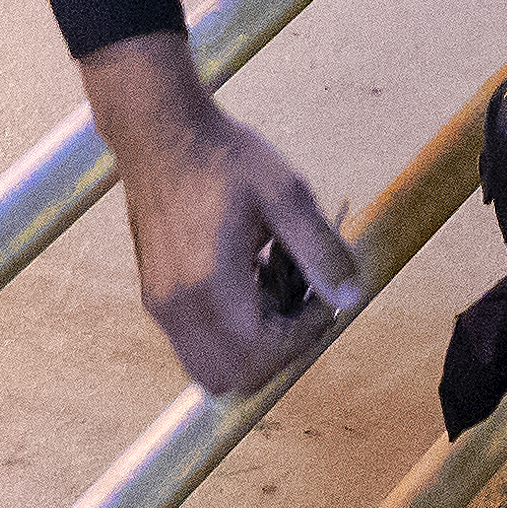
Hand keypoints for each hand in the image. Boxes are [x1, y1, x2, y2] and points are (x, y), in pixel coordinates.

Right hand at [77, 35, 361, 394]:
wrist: (160, 129)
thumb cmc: (222, 156)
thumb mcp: (286, 195)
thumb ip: (320, 252)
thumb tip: (350, 298)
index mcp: (208, 286)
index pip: (261, 357)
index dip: (302, 338)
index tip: (320, 296)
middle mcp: (177, 307)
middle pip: (233, 379)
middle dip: (276, 351)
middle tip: (297, 300)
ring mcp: (161, 305)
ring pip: (211, 367)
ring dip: (251, 345)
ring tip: (271, 284)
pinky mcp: (156, 295)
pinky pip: (195, 342)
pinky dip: (229, 329)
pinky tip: (247, 274)